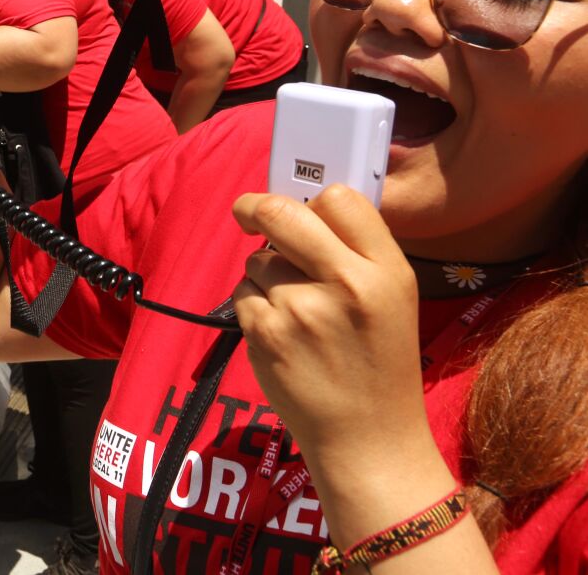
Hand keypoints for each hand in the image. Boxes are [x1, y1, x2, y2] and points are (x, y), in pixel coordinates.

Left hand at [230, 185, 432, 475]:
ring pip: (258, 259)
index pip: (340, 199)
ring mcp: (299, 309)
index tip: (300, 207)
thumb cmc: (379, 362)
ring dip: (266, 274)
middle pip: (282, 213)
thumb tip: (305, 205)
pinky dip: (254, 304)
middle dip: (257, 206)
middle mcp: (344, 285)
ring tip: (297, 311)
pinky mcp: (264, 333)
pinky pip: (243, 292)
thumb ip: (357, 250)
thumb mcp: (395, 298)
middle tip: (247, 211)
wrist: (367, 438)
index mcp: (385, 272)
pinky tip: (281, 331)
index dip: (314, 200)